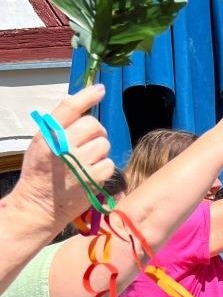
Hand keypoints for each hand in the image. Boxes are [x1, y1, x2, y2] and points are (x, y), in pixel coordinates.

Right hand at [9, 85, 113, 230]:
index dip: (87, 96)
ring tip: (84, 161)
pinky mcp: (94, 179)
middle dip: (94, 131)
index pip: (69, 108)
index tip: (100, 90)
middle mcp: (63, 147)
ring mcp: (80, 163)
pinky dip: (102, 167)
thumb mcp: (40, 144)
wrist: (39, 206)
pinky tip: (89, 173)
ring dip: (98, 150)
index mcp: (46, 136)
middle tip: (87, 142)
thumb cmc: (40, 172)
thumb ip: (57, 125)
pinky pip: (109, 163)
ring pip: (104, 143)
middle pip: (93, 124)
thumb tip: (78, 100)